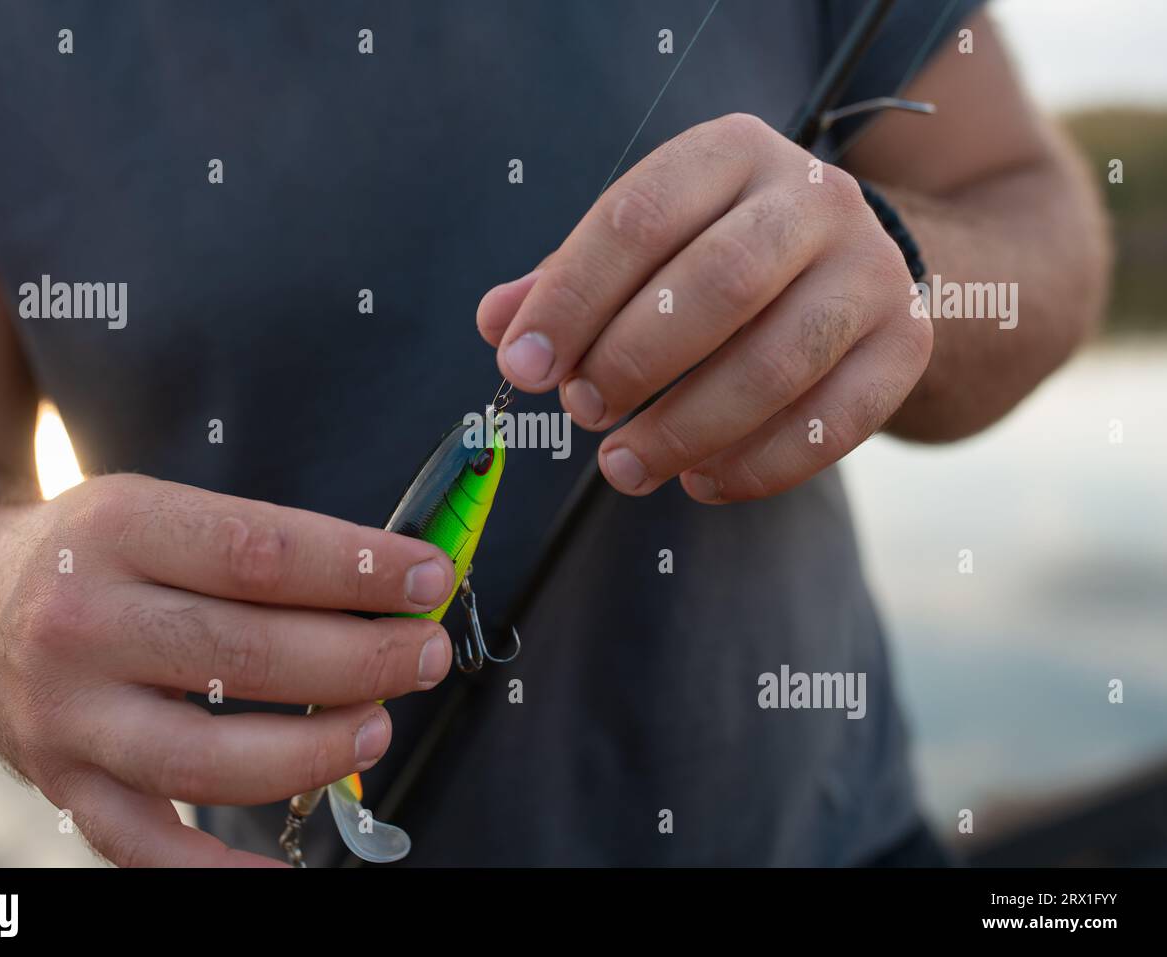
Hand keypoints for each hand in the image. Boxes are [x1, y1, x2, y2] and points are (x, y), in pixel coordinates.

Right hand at [0, 474, 456, 865]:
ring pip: (208, 759)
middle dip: (361, 660)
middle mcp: (82, 623)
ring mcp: (67, 715)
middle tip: (424, 654)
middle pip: (247, 656)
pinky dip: (218, 870)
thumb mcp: (163, 508)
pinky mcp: (61, 783)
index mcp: (119, 529)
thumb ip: (264, 545)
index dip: (360, 569)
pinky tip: (286, 867)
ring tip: (378, 727)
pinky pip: (144, 847)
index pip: (262, 553)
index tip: (429, 578)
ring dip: (315, 752)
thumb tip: (393, 586)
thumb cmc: (97, 552)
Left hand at [478, 113, 932, 501]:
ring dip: (686, 429)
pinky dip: (755, 466)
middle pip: (719, 283)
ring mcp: (872, 270)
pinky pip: (831, 424)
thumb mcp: (648, 243)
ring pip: (776, 363)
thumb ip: (570, 280)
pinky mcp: (905, 344)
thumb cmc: (719, 255)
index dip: (571, 299)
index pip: (638, 217)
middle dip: (634, 360)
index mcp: (732, 152)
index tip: (521, 366)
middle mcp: (815, 197)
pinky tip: (698, 481)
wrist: (855, 266)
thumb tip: (500, 324)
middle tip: (582, 412)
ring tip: (623, 467)